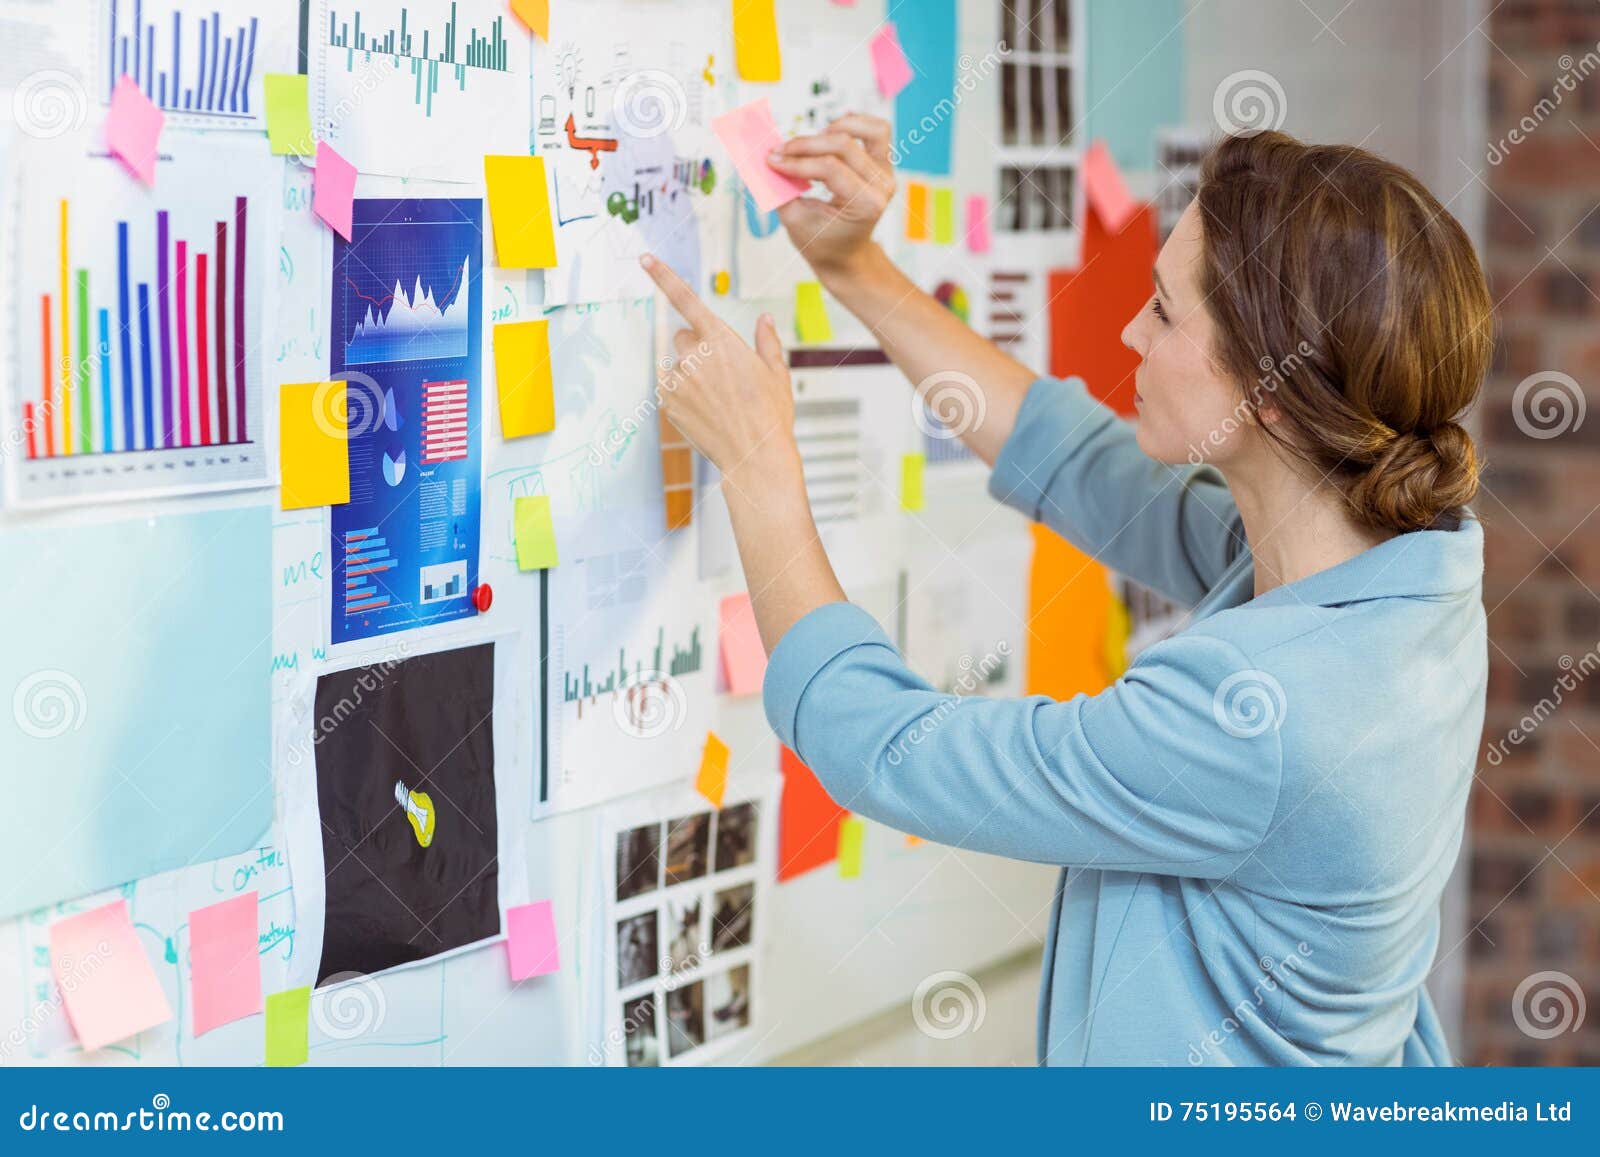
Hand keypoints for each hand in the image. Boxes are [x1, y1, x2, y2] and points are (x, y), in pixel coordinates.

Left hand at [640, 254, 799, 482]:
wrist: (755, 456)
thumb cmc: (771, 415)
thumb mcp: (777, 373)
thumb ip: (766, 341)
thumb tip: (765, 320)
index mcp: (722, 340)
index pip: (686, 299)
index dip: (663, 275)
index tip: (645, 258)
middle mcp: (695, 356)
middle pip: (683, 337)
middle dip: (697, 347)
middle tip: (721, 374)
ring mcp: (678, 380)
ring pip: (677, 365)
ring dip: (691, 374)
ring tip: (717, 400)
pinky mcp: (667, 403)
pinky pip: (670, 388)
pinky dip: (682, 395)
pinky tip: (705, 412)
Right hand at [769, 113, 895, 276]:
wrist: (845, 254)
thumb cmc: (822, 242)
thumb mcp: (795, 220)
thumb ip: (780, 189)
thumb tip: (765, 157)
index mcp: (865, 205)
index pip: (829, 168)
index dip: (796, 161)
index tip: (771, 160)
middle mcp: (881, 186)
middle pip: (844, 145)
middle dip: (806, 145)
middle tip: (779, 151)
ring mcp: (886, 173)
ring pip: (868, 131)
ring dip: (835, 129)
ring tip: (812, 141)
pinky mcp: (883, 164)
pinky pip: (877, 130)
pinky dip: (857, 122)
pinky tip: (833, 128)